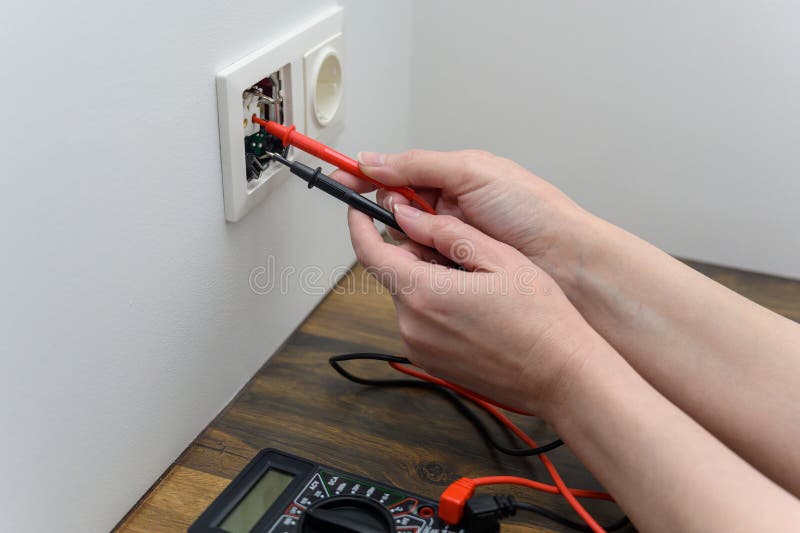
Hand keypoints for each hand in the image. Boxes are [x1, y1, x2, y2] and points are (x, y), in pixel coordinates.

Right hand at [333, 149, 592, 279]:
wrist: (566, 260)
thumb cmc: (531, 211)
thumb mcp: (471, 172)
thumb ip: (418, 165)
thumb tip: (374, 160)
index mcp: (453, 177)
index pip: (398, 173)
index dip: (369, 178)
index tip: (341, 182)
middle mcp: (450, 208)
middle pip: (397, 210)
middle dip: (396, 215)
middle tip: (412, 220)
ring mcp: (454, 239)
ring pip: (408, 241)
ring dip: (412, 242)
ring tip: (436, 244)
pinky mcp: (459, 269)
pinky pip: (425, 267)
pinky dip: (425, 264)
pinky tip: (437, 265)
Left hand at [347, 204, 600, 415]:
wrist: (561, 376)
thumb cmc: (540, 319)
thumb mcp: (499, 258)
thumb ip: (448, 233)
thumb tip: (409, 216)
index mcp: (424, 294)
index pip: (369, 251)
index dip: (359, 223)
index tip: (360, 207)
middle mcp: (412, 325)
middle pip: (394, 272)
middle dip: (415, 251)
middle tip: (458, 245)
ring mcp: (418, 348)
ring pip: (408, 295)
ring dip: (429, 278)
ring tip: (477, 281)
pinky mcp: (429, 362)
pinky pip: (420, 320)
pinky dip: (436, 303)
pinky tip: (475, 305)